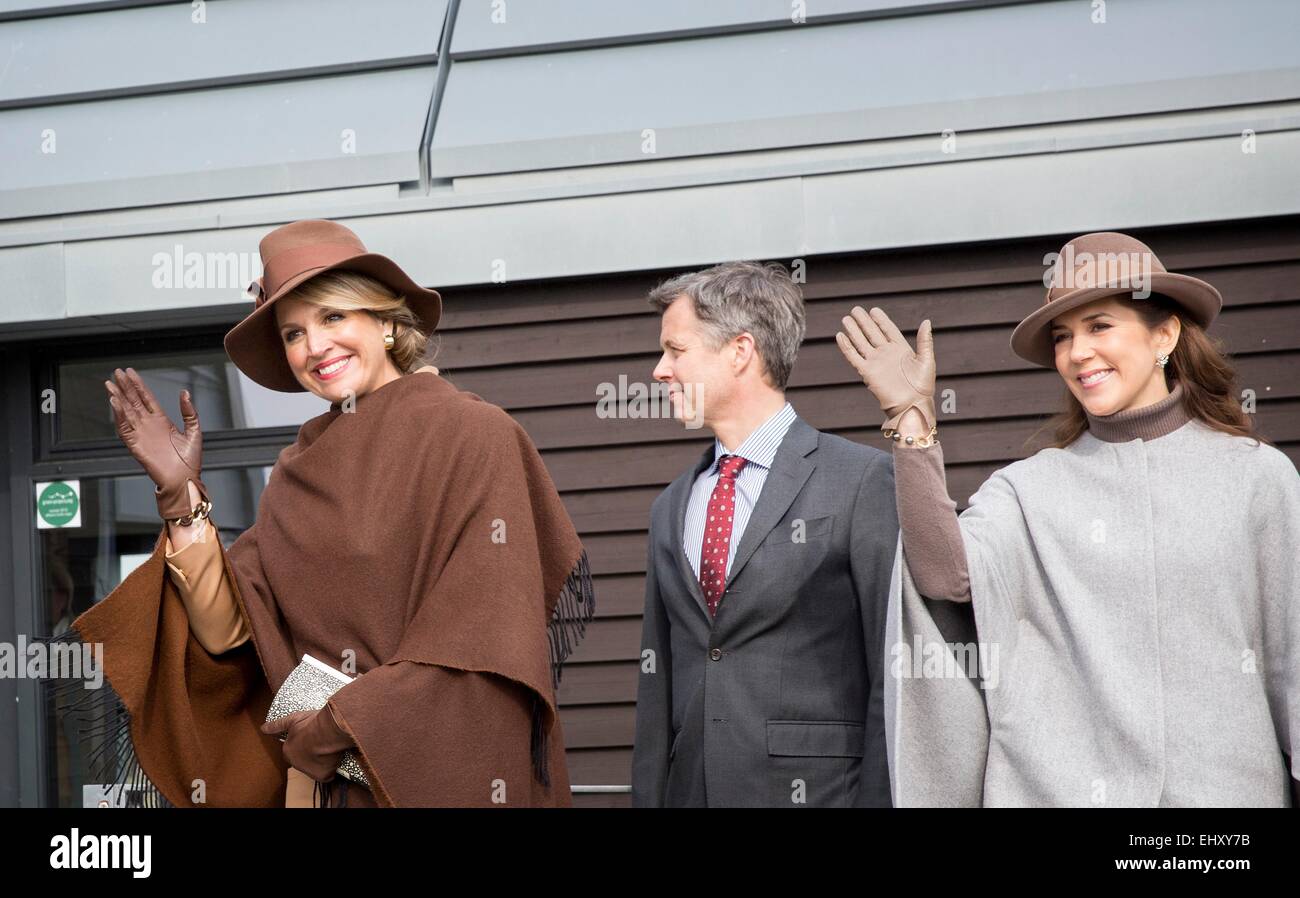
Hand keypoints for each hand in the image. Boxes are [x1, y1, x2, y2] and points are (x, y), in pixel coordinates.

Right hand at [104, 367, 204, 518]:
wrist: (184, 479)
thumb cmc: (190, 460)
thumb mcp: (194, 430)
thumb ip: (189, 411)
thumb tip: (185, 392)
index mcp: (162, 420)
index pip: (146, 398)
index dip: (138, 385)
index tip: (130, 372)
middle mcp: (149, 425)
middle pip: (133, 401)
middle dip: (125, 387)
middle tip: (116, 372)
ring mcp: (141, 434)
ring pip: (126, 412)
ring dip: (118, 398)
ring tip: (110, 384)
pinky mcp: (135, 444)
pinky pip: (124, 427)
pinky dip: (119, 415)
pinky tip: (115, 402)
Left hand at [260, 706, 354, 782]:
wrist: (329, 731)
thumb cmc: (312, 724)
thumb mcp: (292, 720)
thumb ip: (277, 726)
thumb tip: (263, 728)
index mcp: (288, 751)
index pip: (292, 752)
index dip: (302, 745)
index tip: (310, 740)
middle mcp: (296, 763)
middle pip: (303, 761)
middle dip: (311, 754)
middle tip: (320, 744)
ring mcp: (309, 771)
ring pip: (315, 768)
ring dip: (320, 762)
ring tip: (328, 749)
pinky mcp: (322, 775)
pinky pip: (327, 775)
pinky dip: (330, 769)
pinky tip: (333, 759)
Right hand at [835, 307, 936, 433]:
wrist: (911, 406)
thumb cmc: (923, 387)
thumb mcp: (927, 360)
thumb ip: (925, 341)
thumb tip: (926, 321)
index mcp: (901, 349)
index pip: (888, 330)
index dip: (881, 320)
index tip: (874, 310)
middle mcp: (886, 354)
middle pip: (872, 333)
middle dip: (864, 321)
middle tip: (855, 309)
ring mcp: (875, 363)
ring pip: (861, 343)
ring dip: (854, 331)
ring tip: (846, 319)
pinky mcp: (867, 372)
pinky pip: (854, 357)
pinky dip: (846, 347)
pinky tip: (840, 336)